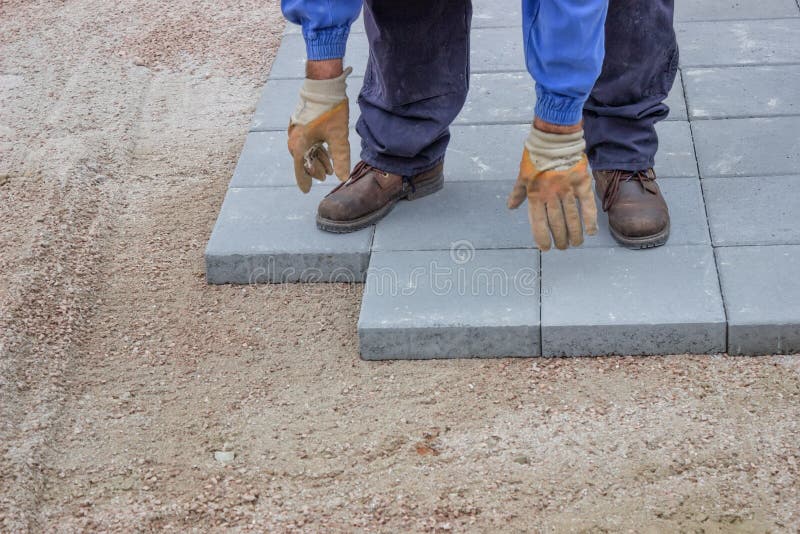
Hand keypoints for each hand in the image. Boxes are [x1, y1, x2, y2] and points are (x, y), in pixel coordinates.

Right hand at [287, 65, 351, 192]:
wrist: (324, 84)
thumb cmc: (330, 110)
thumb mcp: (338, 136)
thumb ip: (340, 158)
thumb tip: (342, 178)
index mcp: (300, 144)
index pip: (300, 168)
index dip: (304, 180)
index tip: (306, 191)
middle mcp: (295, 138)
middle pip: (303, 160)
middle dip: (314, 169)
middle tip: (324, 178)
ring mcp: (297, 130)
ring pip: (306, 150)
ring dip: (317, 159)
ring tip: (329, 169)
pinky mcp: (303, 123)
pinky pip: (308, 141)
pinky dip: (317, 149)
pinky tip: (327, 152)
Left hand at [507, 125, 597, 249]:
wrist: (555, 137)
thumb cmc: (536, 156)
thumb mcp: (523, 175)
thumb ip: (518, 193)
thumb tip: (510, 207)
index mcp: (535, 194)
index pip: (538, 222)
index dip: (542, 237)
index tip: (546, 248)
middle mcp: (551, 195)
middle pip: (557, 223)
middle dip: (560, 238)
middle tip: (563, 247)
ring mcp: (567, 190)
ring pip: (572, 217)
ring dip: (574, 233)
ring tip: (576, 243)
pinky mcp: (581, 183)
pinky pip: (587, 205)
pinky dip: (590, 219)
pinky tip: (590, 231)